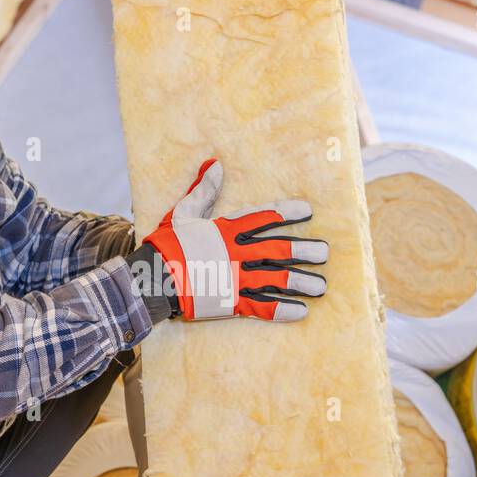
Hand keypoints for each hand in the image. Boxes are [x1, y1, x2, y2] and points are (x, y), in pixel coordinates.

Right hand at [142, 159, 326, 321]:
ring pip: (276, 279)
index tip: (307, 211)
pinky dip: (282, 309)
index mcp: (226, 229)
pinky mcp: (231, 301)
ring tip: (321, 286)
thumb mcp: (184, 212)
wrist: (152, 278)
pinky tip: (302, 311)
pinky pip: (262, 306)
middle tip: (324, 253)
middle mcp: (237, 252)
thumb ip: (203, 190)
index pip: (264, 217)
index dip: (287, 213)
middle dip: (303, 251)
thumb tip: (215, 164)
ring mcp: (236, 278)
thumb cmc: (167, 245)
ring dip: (301, 282)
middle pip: (278, 250)